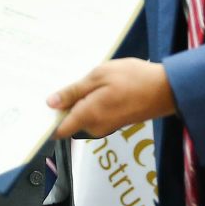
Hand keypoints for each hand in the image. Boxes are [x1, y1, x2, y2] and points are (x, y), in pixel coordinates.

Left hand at [48, 58, 174, 139]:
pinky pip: (94, 114)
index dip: (47, 119)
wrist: (167, 89)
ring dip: (78, 100)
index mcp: (88, 115)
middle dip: (62, 104)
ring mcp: (105, 126)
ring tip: (79, 79)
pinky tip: (95, 85)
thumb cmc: (133, 79)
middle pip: (69, 120)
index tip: (37, 106)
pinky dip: (91, 102)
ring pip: (82, 115)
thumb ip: (74, 91)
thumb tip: (50, 103)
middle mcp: (94, 127)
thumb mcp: (99, 76)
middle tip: (58, 81)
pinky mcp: (114, 122)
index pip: (59, 129)